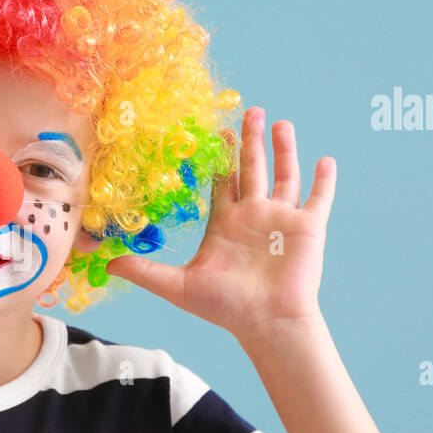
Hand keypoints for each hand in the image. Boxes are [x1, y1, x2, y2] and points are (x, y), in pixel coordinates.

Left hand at [105, 107, 335, 340]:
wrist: (266, 322)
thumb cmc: (224, 307)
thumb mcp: (177, 286)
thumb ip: (145, 271)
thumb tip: (107, 264)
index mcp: (225, 222)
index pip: (221, 180)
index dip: (219, 156)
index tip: (215, 129)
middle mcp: (253, 215)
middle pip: (251, 168)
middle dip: (249, 140)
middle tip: (249, 110)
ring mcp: (281, 219)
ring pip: (284, 175)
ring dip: (283, 149)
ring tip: (279, 122)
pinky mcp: (308, 228)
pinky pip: (319, 198)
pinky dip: (324, 180)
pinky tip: (326, 159)